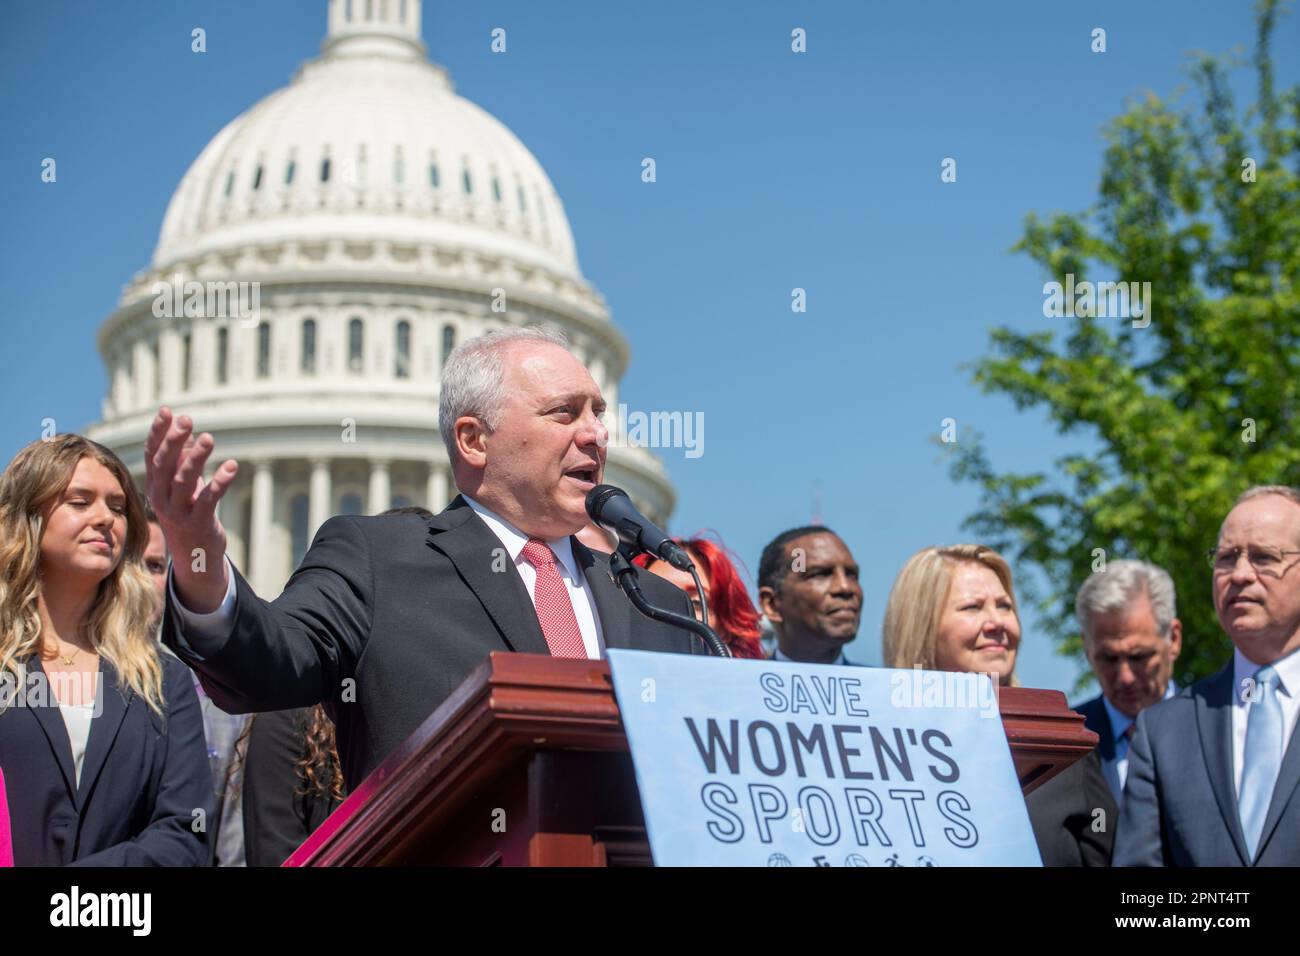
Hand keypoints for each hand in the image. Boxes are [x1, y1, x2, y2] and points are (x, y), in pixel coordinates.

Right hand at [144, 407, 239, 611]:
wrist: (194, 556)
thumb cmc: (188, 514)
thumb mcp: (183, 487)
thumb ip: (183, 461)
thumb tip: (187, 432)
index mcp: (156, 486)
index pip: (152, 455)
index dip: (158, 433)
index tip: (166, 411)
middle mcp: (162, 498)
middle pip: (164, 465)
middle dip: (173, 441)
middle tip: (186, 420)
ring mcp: (178, 512)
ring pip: (184, 481)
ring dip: (196, 458)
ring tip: (208, 438)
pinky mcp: (198, 523)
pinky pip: (208, 500)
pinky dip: (220, 483)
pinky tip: (232, 466)